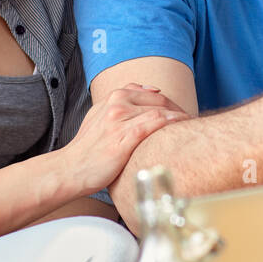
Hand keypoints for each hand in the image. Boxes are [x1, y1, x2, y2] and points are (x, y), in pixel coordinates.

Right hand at [59, 83, 190, 194]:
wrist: (70, 169)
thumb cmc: (88, 149)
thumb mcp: (100, 118)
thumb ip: (120, 104)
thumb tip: (149, 92)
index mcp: (112, 98)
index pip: (148, 92)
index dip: (169, 101)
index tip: (180, 111)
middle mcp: (116, 104)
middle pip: (158, 100)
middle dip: (177, 108)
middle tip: (191, 119)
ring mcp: (120, 119)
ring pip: (159, 110)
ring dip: (179, 116)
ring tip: (192, 124)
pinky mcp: (124, 137)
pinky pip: (155, 123)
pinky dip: (172, 123)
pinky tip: (182, 127)